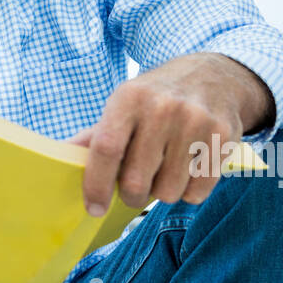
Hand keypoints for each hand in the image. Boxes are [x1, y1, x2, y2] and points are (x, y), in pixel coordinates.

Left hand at [67, 52, 274, 213]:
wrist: (213, 75)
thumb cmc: (158, 97)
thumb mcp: (124, 104)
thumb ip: (95, 135)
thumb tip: (61, 159)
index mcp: (130, 98)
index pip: (106, 149)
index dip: (96, 184)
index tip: (94, 207)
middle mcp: (163, 108)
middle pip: (136, 180)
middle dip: (131, 196)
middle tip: (134, 189)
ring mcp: (195, 122)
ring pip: (168, 191)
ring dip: (162, 192)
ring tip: (164, 172)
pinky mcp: (222, 137)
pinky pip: (198, 191)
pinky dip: (189, 192)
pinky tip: (188, 170)